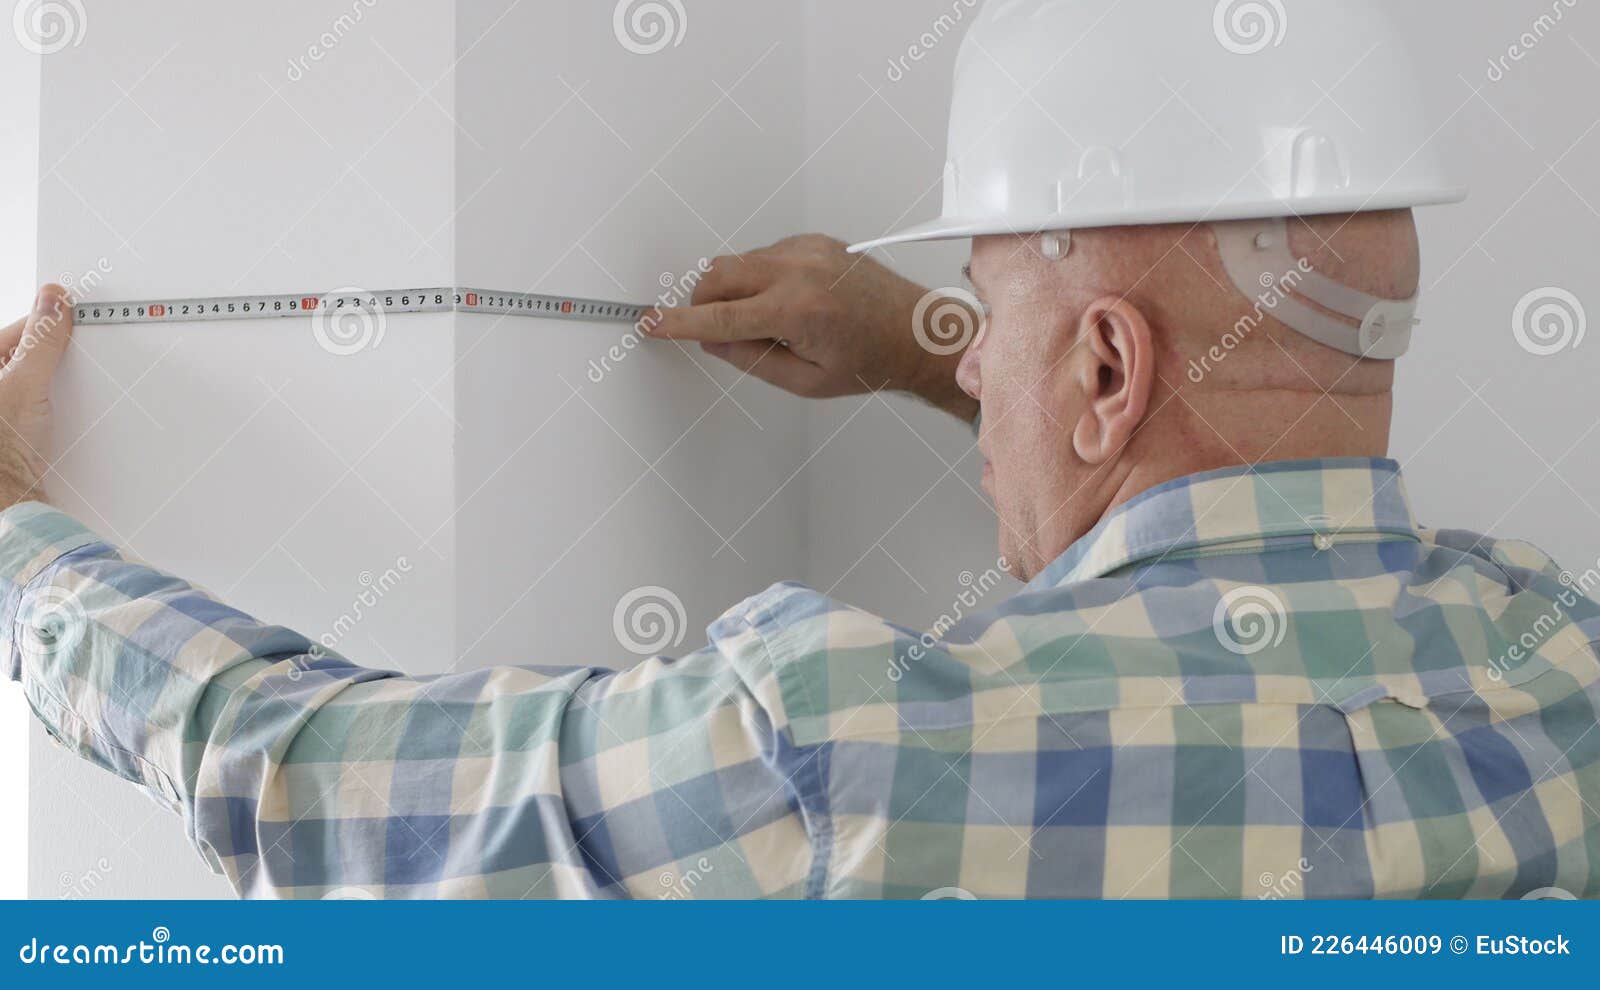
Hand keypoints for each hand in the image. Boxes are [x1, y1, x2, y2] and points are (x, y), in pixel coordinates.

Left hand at [0, 285, 73, 509]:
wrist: (12, 498)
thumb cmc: (4, 449)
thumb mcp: (25, 384)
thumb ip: (41, 340)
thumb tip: (53, 297)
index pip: (19, 330)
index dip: (49, 327)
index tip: (77, 322)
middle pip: (31, 353)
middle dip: (56, 357)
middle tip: (74, 365)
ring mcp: (7, 404)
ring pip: (41, 378)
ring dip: (60, 382)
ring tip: (64, 396)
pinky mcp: (18, 424)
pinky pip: (44, 399)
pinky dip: (59, 401)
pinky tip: (65, 411)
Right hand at [648, 235, 979, 422]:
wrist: (916, 332)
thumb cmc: (872, 360)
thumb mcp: (805, 381)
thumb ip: (751, 360)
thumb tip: (712, 340)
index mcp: (797, 312)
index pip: (719, 318)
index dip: (678, 323)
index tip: (652, 321)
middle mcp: (800, 272)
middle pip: (718, 276)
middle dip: (702, 302)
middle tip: (712, 329)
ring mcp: (808, 250)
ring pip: (739, 263)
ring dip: (735, 291)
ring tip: (770, 323)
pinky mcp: (815, 240)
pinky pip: (765, 254)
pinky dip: (761, 277)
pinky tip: (787, 302)